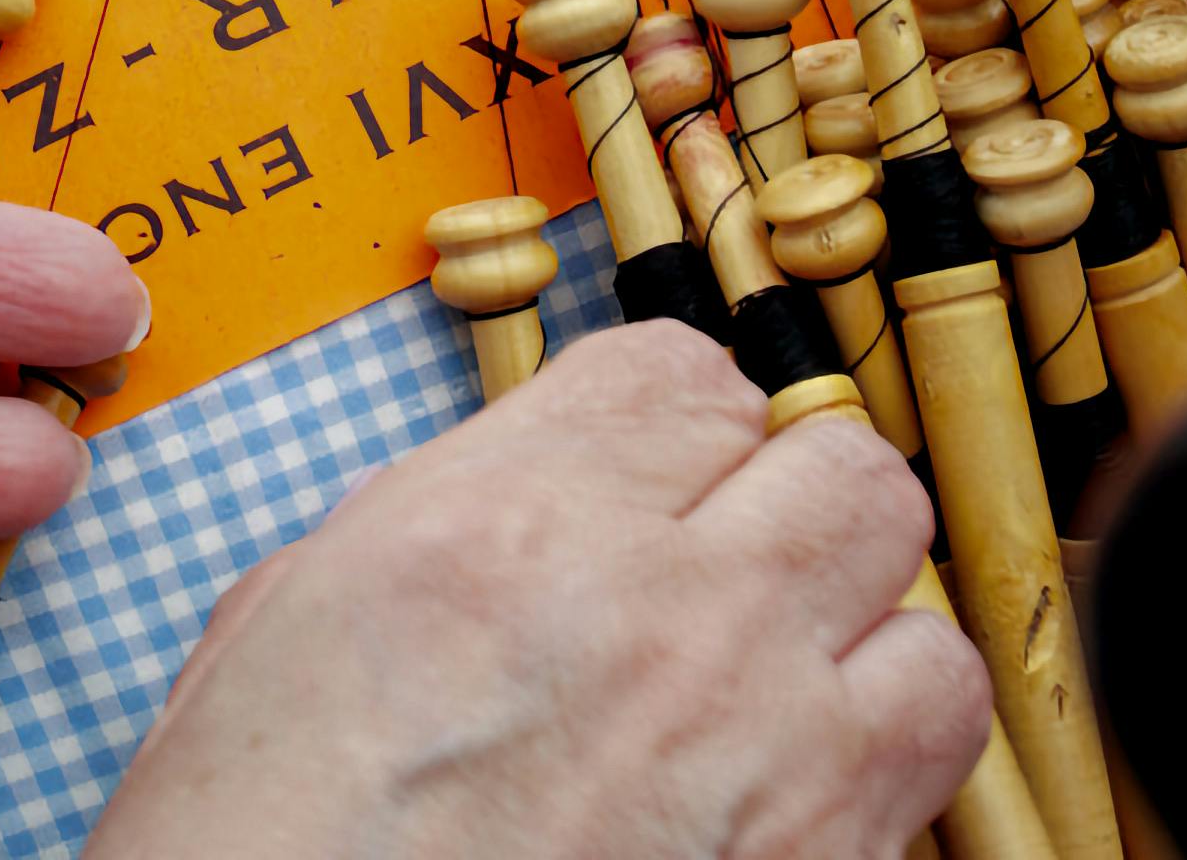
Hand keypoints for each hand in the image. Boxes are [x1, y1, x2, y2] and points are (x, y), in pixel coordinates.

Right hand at [91, 323, 989, 859]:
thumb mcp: (293, 618)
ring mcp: (765, 779)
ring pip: (930, 644)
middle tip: (733, 566)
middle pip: (849, 474)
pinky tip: (773, 819)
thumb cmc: (257, 841)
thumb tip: (530, 497)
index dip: (676, 421)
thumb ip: (445, 517)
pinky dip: (869, 804)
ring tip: (786, 700)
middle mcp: (669, 630)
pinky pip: (916, 810)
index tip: (654, 466)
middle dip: (797, 511)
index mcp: (517, 531)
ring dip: (866, 662)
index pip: (696, 373)